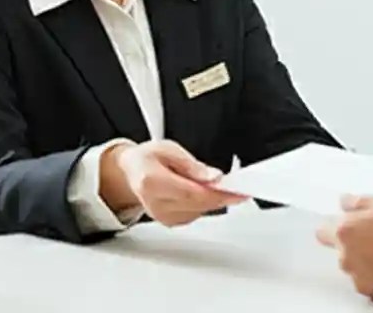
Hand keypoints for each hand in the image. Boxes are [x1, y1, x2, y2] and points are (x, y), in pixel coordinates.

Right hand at [105, 140, 247, 226]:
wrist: (131, 172)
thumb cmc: (148, 158)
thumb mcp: (170, 149)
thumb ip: (192, 165)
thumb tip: (214, 177)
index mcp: (151, 182)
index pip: (191, 193)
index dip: (216, 193)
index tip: (236, 190)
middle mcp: (155, 204)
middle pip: (197, 205)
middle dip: (221, 197)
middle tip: (240, 190)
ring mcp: (162, 216)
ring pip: (199, 212)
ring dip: (214, 200)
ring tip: (224, 187)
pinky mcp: (170, 222)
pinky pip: (195, 215)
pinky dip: (205, 204)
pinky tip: (208, 193)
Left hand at [316, 195, 372, 305]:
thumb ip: (361, 202)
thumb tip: (345, 202)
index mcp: (346, 229)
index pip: (324, 229)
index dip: (340, 224)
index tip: (354, 223)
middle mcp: (345, 255)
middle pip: (340, 247)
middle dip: (354, 241)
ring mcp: (357, 275)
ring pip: (354, 264)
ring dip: (366, 257)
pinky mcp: (371, 292)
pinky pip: (368, 279)